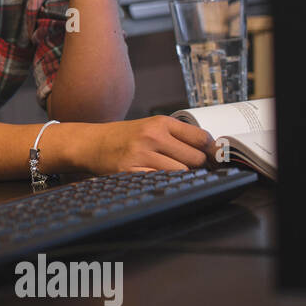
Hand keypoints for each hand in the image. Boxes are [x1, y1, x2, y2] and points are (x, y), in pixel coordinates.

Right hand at [73, 116, 215, 173]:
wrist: (92, 143)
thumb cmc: (125, 138)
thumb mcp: (151, 127)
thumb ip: (178, 137)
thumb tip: (213, 154)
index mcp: (160, 122)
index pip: (202, 138)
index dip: (210, 151)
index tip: (210, 158)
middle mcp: (152, 136)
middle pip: (195, 158)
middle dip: (195, 166)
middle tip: (186, 167)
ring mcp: (141, 154)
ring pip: (181, 172)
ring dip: (179, 176)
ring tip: (167, 172)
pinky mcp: (130, 171)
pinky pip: (161, 181)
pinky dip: (164, 183)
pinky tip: (156, 178)